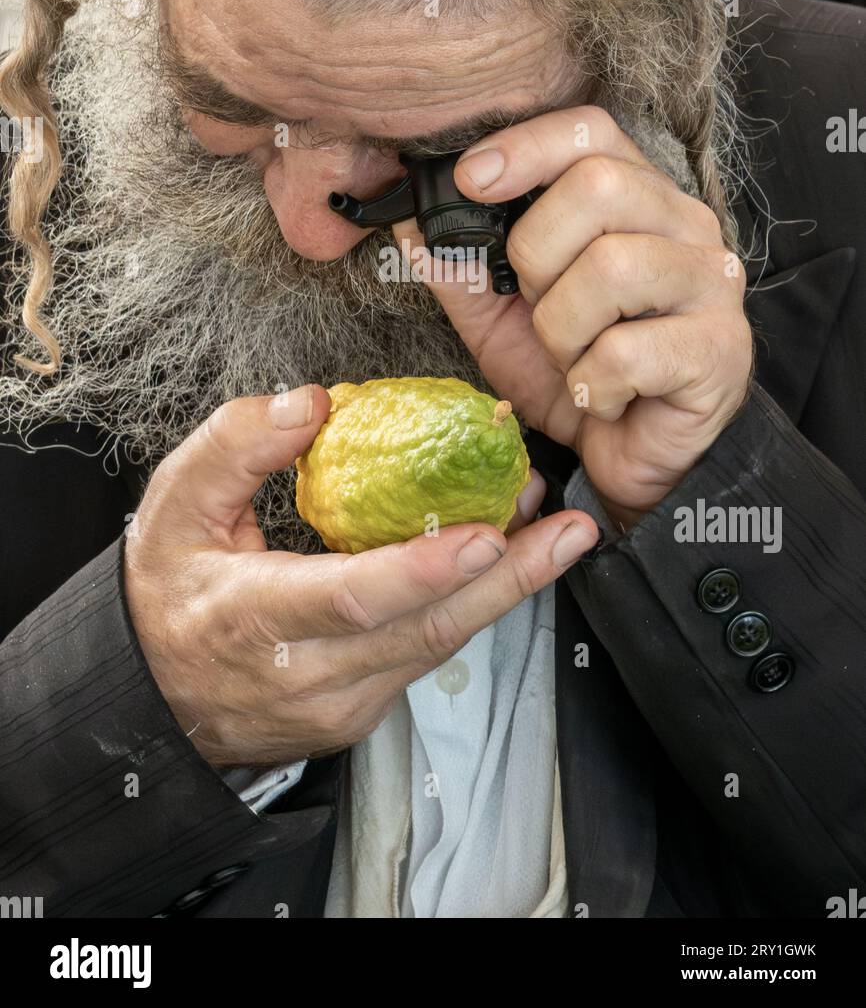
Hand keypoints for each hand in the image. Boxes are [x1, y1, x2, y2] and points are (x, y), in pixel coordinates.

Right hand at [123, 386, 597, 766]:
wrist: (153, 695)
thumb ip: (234, 446)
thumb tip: (309, 403)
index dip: (421, 571)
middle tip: (566, 528)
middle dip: (506, 578)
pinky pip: (426, 656)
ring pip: (436, 647)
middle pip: (422, 630)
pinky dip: (470, 607)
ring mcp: (339, 703)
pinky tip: (505, 561)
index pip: (350, 599)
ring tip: (557, 532)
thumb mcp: (172, 505)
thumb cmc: (169, 590)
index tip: (485, 535)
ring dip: (504, 589)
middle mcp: (305, 675)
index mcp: (252, 617)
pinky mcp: (361, 711)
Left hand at [394, 106, 752, 528]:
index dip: (526, 146)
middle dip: (537, 256)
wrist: (627, 458)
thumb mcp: (499, 315)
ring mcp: (711, 284)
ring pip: (611, 268)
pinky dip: (590, 385)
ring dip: (561, 330)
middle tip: (538, 306)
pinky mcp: (720, 349)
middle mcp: (686, 226)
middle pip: (600, 186)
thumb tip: (408, 214)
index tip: (469, 180)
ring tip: (571, 359)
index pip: (591, 130)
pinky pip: (625, 352)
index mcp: (636, 198)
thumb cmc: (575, 371)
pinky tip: (600, 396)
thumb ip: (460, 263)